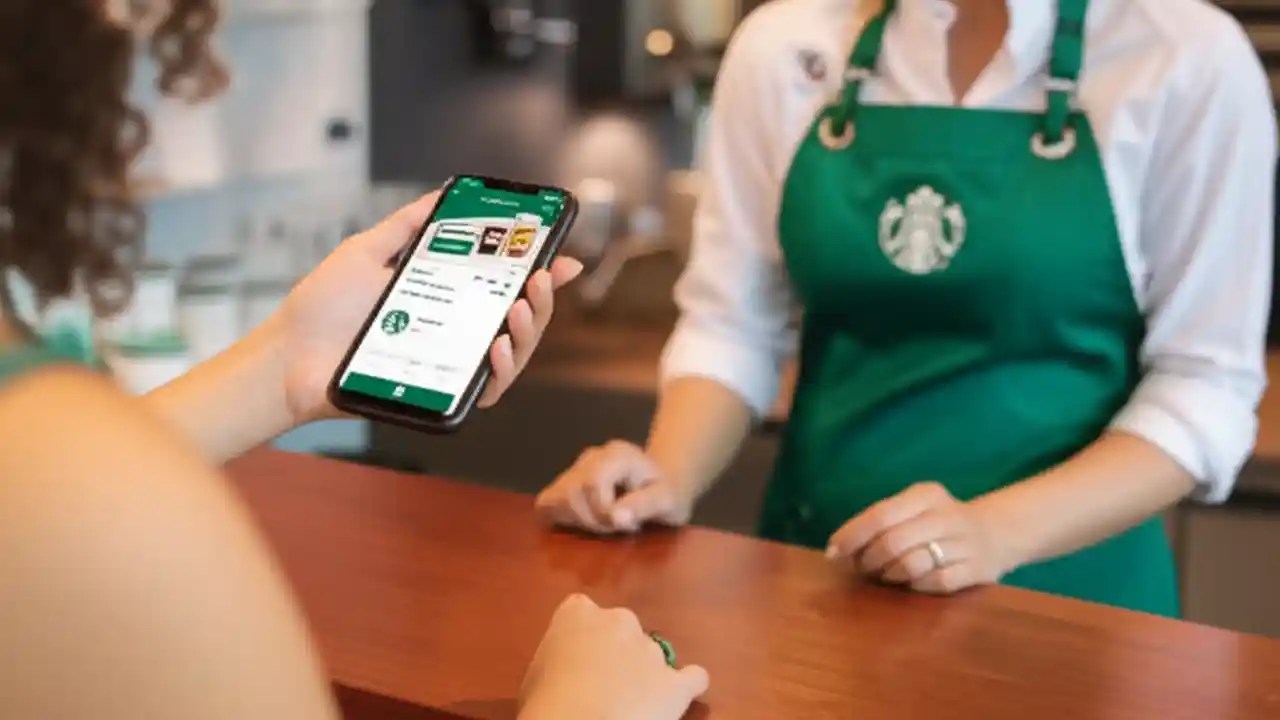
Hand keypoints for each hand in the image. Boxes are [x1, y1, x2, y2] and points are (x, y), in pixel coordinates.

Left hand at [271, 192, 583, 423]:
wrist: (290, 354)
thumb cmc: (323, 305)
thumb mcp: (368, 249)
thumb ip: (408, 225)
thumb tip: (444, 193)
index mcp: (446, 297)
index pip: (504, 285)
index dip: (539, 273)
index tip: (562, 256)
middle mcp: (455, 331)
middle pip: (519, 319)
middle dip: (542, 299)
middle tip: (539, 278)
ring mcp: (450, 363)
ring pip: (513, 354)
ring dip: (530, 332)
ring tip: (520, 309)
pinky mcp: (442, 393)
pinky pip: (487, 388)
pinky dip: (502, 370)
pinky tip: (498, 348)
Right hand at [519, 594, 708, 719]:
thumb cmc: (545, 704)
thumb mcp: (535, 675)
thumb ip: (557, 660)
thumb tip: (568, 673)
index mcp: (577, 615)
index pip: (580, 608)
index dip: (581, 632)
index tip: (576, 654)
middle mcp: (619, 622)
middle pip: (621, 627)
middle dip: (616, 650)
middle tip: (601, 683)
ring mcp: (651, 651)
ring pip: (654, 654)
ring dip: (645, 673)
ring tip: (632, 704)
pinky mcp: (676, 683)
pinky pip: (693, 677)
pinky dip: (687, 686)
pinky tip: (676, 699)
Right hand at [535, 441, 694, 533]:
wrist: (660, 486)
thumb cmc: (667, 494)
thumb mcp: (668, 500)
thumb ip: (644, 505)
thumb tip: (617, 517)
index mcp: (616, 454)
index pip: (592, 483)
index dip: (603, 511)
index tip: (625, 525)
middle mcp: (590, 457)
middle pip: (570, 492)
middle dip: (593, 520)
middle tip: (617, 528)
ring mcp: (573, 469)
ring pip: (555, 498)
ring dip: (577, 521)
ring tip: (603, 525)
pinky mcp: (563, 484)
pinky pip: (547, 502)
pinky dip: (560, 518)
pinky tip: (584, 524)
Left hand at [825, 482, 1013, 594]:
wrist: (997, 534)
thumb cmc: (938, 525)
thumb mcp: (912, 512)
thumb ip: (878, 525)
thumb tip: (836, 552)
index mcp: (925, 495)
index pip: (880, 515)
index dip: (852, 536)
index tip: (833, 553)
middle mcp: (946, 515)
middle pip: (893, 542)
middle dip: (869, 560)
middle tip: (863, 569)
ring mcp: (965, 543)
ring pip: (912, 565)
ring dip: (890, 575)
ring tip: (887, 575)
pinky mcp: (977, 570)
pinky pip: (934, 583)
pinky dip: (916, 586)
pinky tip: (912, 583)